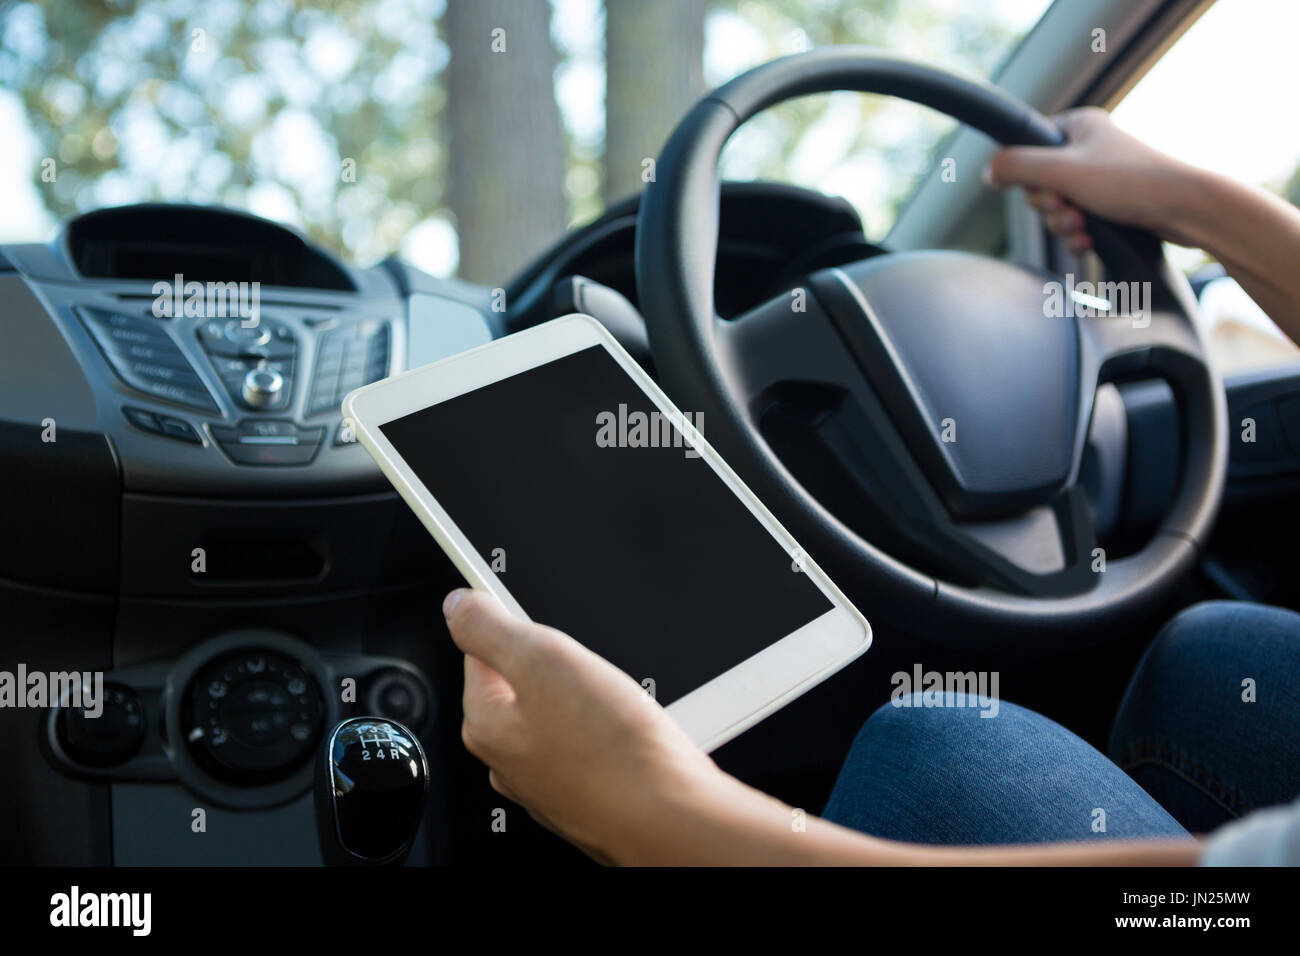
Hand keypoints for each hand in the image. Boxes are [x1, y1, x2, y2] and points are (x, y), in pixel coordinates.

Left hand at [442, 588, 723, 863]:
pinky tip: (630, 732)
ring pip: (561, 713)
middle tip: (592, 670)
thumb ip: (491, 627)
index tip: (549, 626)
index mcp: (486, 724)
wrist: (672, 818)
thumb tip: (458, 605)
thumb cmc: (614, 752)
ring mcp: (547, 781)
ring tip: (616, 704)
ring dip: (589, 699)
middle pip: (523, 682)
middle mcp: (508, 759)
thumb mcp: (544, 660)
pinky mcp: (584, 793)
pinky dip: (609, 731)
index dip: (520, 626)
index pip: (482, 650)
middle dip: (560, 665)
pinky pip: (590, 743)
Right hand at [984, 106, 1204, 252]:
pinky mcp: (1110, 204)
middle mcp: (1088, 148)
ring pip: (1056, 207)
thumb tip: (988, 171)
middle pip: (1039, 184)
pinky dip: (1077, 235)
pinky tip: (1089, 240)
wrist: (1185, 209)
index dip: (1028, 176)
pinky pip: (1076, 222)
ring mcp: (1099, 177)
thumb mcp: (1061, 171)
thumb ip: (1017, 167)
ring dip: (1063, 224)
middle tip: (1070, 210)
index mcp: (1078, 127)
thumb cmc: (1132, 182)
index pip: (1027, 148)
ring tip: (1084, 227)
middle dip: (1049, 207)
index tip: (1045, 187)